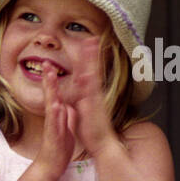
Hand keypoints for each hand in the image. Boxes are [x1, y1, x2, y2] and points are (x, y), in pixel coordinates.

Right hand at [36, 66, 75, 178]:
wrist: (51, 166)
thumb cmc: (58, 147)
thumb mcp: (66, 127)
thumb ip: (67, 115)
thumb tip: (68, 105)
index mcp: (57, 114)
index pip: (55, 92)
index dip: (53, 79)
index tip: (51, 65)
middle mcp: (52, 116)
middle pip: (50, 93)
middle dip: (48, 78)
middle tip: (46, 63)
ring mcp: (52, 124)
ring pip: (51, 104)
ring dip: (50, 90)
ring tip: (49, 77)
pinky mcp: (53, 134)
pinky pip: (54, 122)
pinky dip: (55, 112)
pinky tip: (57, 104)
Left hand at [54, 38, 114, 155]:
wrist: (101, 142)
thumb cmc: (91, 128)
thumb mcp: (83, 109)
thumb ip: (81, 98)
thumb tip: (78, 90)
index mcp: (89, 93)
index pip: (88, 72)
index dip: (87, 59)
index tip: (87, 44)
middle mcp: (93, 93)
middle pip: (92, 69)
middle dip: (91, 53)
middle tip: (91, 38)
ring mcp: (94, 98)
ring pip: (92, 76)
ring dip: (91, 61)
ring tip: (90, 47)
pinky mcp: (93, 106)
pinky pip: (90, 92)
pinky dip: (88, 81)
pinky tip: (86, 72)